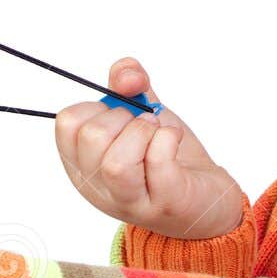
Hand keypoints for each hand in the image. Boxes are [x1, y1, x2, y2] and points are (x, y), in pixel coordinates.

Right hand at [54, 57, 246, 238]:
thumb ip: (128, 86)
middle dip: (124, 116)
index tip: (121, 113)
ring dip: (144, 131)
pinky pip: (158, 161)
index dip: (97, 105)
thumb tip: (126, 73)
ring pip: (116, 162)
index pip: (68, 122)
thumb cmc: (169, 159)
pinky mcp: (164, 205)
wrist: (209, 199)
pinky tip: (175, 141)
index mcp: (83, 165)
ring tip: (158, 134)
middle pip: (91, 137)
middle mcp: (98, 189)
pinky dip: (169, 138)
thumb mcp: (143, 116)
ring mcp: (130, 201)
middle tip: (145, 127)